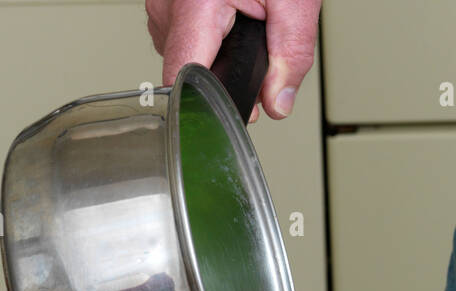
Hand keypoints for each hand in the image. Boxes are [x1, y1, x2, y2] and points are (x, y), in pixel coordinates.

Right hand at [146, 0, 320, 119]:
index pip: (185, 80)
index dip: (207, 105)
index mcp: (195, 5)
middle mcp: (167, 6)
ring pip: (185, 57)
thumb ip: (291, 55)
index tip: (229, 114)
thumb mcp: (294, 1)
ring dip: (216, 56)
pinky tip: (227, 20)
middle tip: (258, 47)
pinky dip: (208, 38)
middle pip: (189, 72)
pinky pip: (182, 38)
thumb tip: (278, 103)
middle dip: (226, 75)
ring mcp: (160, 4)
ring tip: (243, 24)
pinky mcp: (164, 3)